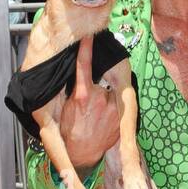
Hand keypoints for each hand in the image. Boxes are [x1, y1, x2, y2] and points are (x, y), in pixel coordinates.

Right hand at [62, 36, 121, 169]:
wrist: (83, 153)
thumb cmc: (70, 129)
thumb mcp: (65, 106)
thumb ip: (72, 88)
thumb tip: (74, 72)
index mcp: (82, 95)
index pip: (84, 65)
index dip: (86, 48)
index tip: (88, 35)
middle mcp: (99, 99)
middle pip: (100, 79)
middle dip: (97, 84)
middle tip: (89, 104)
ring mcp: (113, 108)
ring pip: (110, 92)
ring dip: (105, 97)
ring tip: (96, 115)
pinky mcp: (121, 117)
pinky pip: (117, 104)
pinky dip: (112, 107)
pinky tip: (104, 119)